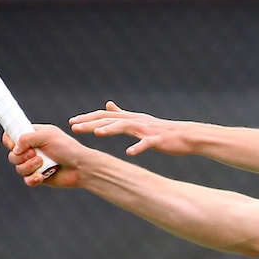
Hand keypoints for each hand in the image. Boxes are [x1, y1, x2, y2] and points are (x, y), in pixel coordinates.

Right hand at [3, 125, 81, 187]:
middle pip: (12, 155)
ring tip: (42, 163)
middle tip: (35, 153)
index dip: (10, 141)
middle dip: (21, 156)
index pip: (12, 135)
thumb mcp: (48, 136)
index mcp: (33, 135)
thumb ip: (27, 138)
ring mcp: (34, 164)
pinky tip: (42, 177)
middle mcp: (32, 149)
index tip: (14, 144)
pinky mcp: (38, 177)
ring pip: (18, 168)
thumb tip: (14, 149)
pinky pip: (27, 180)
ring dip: (29, 166)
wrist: (81, 167)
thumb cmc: (68, 148)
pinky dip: (33, 179)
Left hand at [69, 101, 195, 156]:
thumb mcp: (139, 119)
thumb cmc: (162, 131)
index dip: (88, 118)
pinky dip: (138, 147)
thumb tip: (107, 105)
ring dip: (110, 130)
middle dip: (91, 123)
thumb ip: (122, 113)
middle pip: (110, 119)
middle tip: (74, 127)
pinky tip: (129, 153)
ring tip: (96, 134)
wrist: (186, 135)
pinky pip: (146, 143)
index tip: (72, 123)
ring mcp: (146, 129)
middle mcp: (136, 120)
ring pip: (125, 126)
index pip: (104, 115)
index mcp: (130, 118)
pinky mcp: (158, 139)